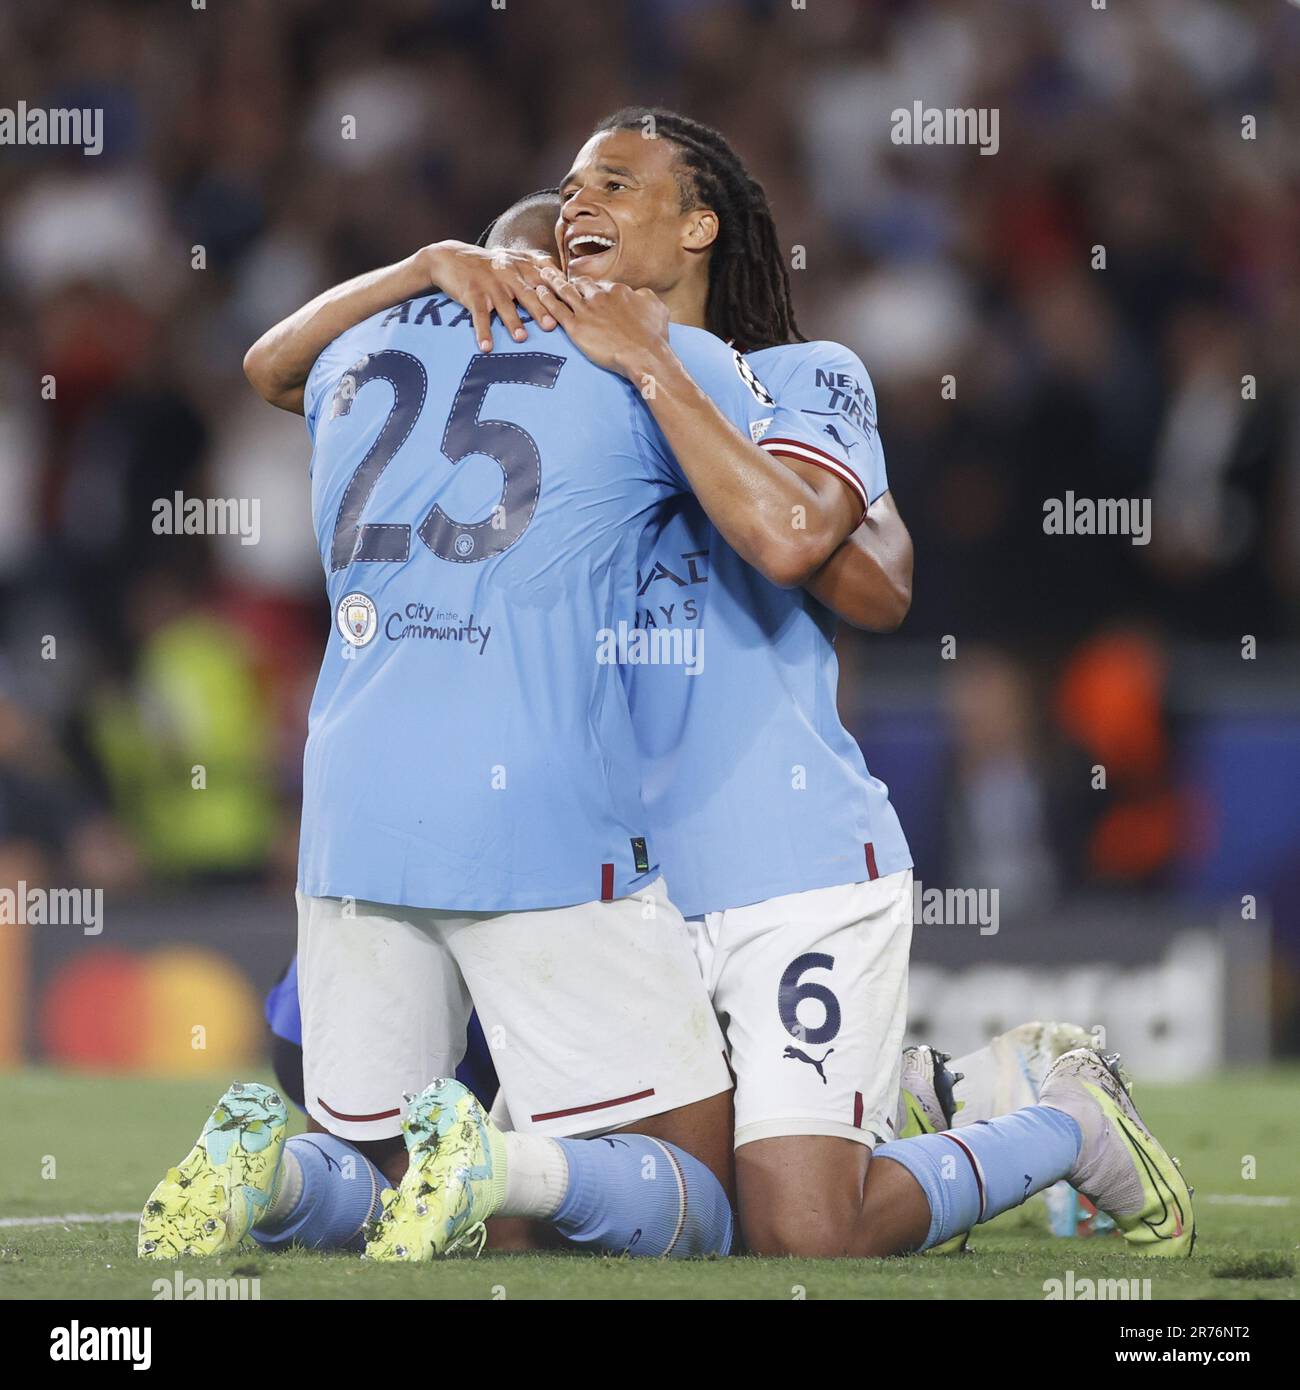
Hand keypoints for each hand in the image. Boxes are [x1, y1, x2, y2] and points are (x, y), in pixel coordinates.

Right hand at [418, 240, 558, 350]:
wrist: (451, 257)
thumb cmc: (488, 264)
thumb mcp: (513, 258)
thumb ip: (536, 267)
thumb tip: (563, 279)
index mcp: (521, 266)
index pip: (543, 280)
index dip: (556, 294)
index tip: (568, 309)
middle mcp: (508, 274)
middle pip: (527, 293)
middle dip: (540, 309)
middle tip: (551, 325)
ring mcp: (490, 284)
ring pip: (504, 305)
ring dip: (512, 322)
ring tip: (521, 338)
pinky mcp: (472, 294)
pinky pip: (479, 315)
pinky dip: (482, 331)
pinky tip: (486, 346)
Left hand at [538, 266, 670, 379]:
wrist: (645, 355)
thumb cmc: (654, 336)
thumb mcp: (657, 307)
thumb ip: (645, 296)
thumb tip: (638, 293)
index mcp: (618, 290)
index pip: (602, 285)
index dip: (595, 288)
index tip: (589, 289)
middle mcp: (600, 296)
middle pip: (581, 284)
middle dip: (571, 280)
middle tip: (559, 275)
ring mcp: (586, 310)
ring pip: (565, 290)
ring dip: (552, 280)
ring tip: (542, 273)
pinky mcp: (576, 327)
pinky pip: (556, 309)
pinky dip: (546, 299)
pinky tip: (538, 292)